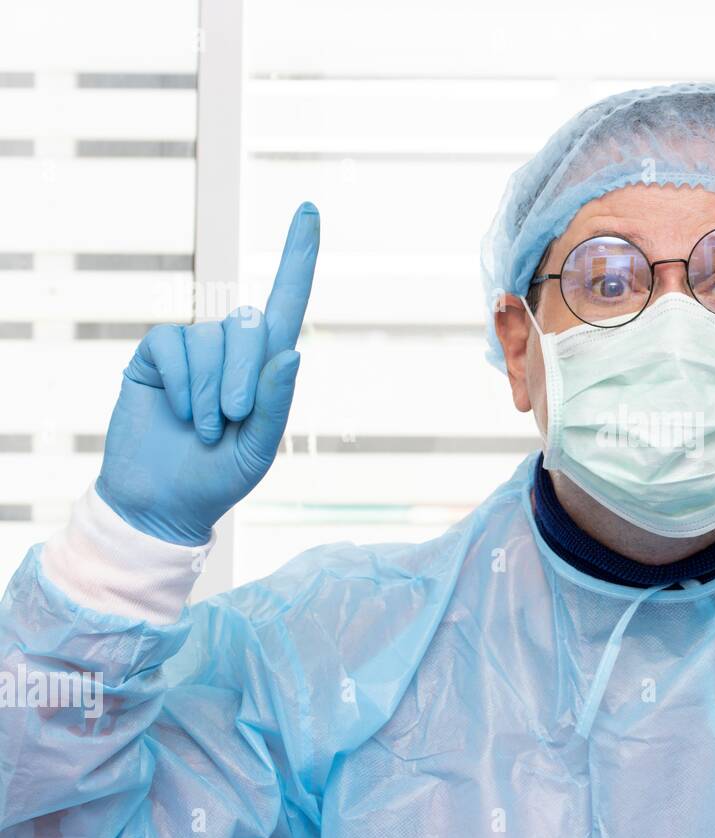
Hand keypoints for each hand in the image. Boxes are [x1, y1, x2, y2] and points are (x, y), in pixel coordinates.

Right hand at [96, 202, 319, 545]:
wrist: (162, 501)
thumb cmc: (219, 477)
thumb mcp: (259, 447)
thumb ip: (277, 401)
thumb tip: (291, 352)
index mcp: (267, 366)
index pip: (287, 301)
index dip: (298, 256)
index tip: (310, 210)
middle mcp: (232, 348)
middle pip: (250, 325)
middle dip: (244, 376)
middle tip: (232, 419)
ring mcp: (193, 349)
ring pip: (212, 338)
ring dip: (211, 390)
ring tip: (205, 428)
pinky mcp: (156, 354)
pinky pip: (173, 344)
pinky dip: (183, 383)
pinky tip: (180, 413)